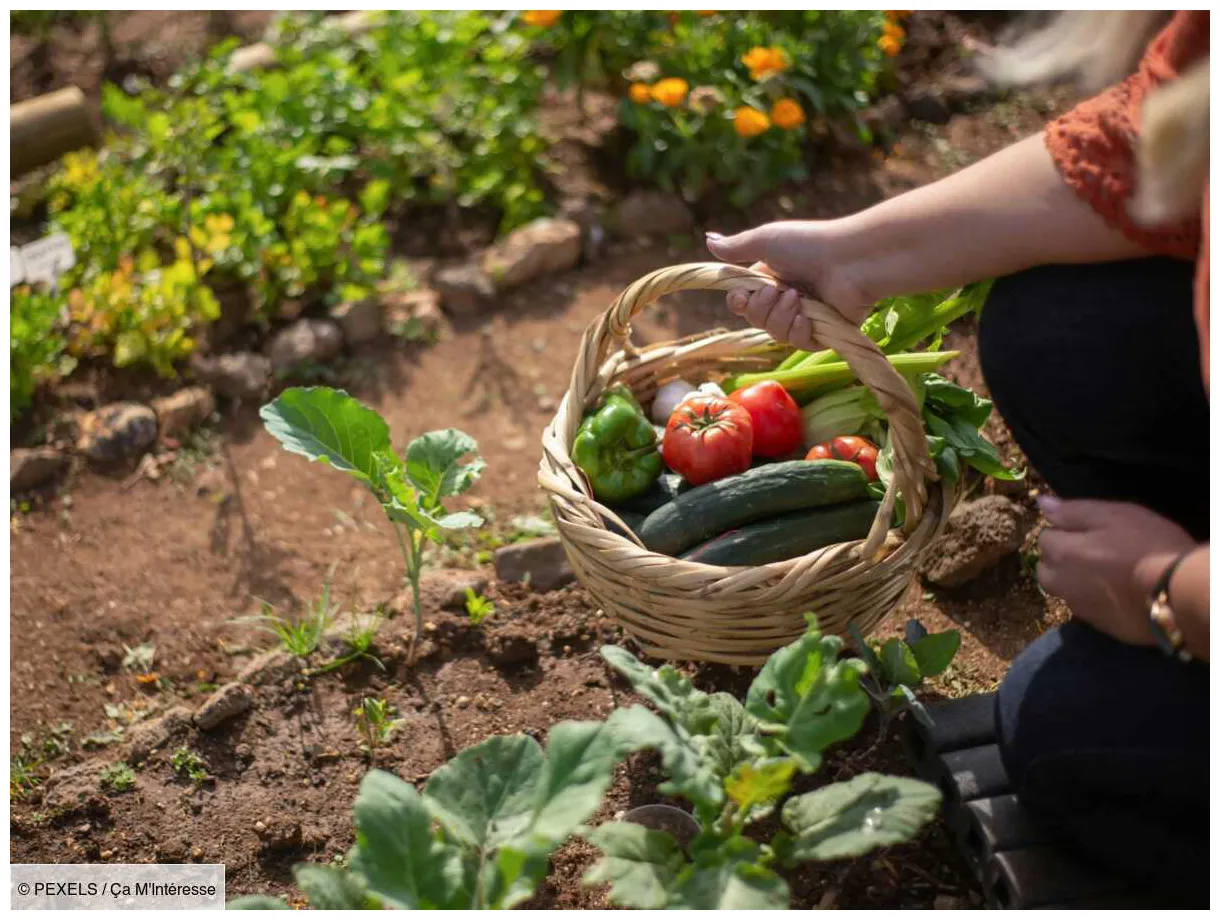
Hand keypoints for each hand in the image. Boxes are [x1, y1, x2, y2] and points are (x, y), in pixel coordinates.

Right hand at [705, 221, 871, 350]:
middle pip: (755, 320)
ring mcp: (805, 316)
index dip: (738, 303)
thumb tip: (708, 239)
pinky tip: (807, 318)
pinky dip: (799, 331)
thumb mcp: (767, 240)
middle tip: (777, 292)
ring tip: (798, 299)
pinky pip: (798, 343)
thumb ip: (736, 247)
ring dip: (781, 317)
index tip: (741, 297)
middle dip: (761, 309)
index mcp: (771, 278)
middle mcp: (786, 298)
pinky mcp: (823, 332)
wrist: (851, 260)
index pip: (743, 301)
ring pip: (775, 333)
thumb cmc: (809, 245)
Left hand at [1036, 496, 1195, 645]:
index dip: (1064, 531)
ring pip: (1062, 591)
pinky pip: (1085, 608)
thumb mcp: (1112, 515)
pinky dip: (1092, 599)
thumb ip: (1073, 511)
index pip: (1044, 538)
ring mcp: (1080, 608)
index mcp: (1062, 553)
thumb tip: (1041, 502)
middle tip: (1091, 551)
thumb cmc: (1148, 546)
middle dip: (1058, 559)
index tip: (1087, 530)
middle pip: (1046, 568)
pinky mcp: (1100, 626)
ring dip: (1072, 580)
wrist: (1180, 594)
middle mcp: (1062, 583)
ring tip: (1102, 573)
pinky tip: (1114, 592)